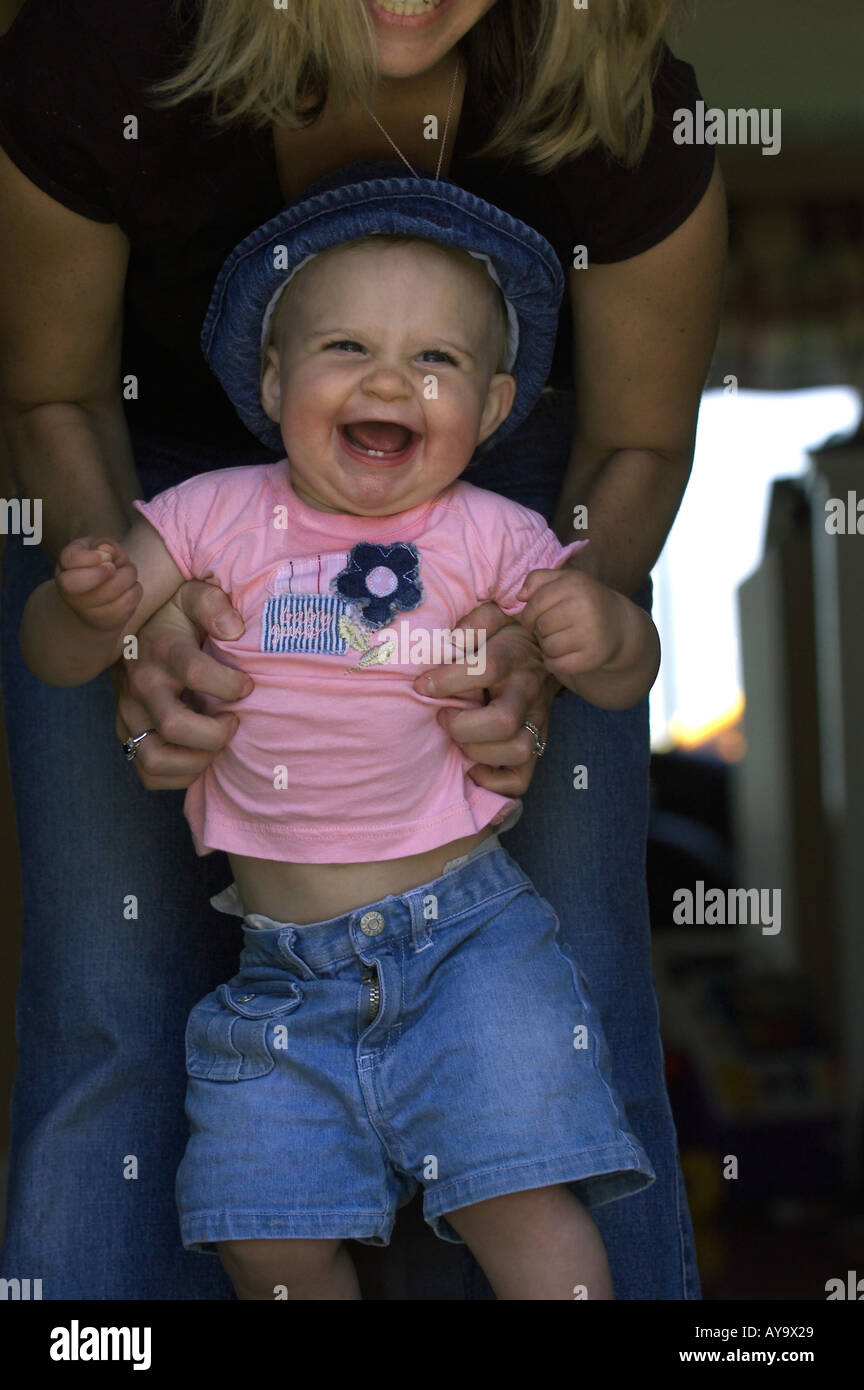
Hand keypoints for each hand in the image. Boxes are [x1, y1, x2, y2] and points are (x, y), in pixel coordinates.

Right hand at [54, 536, 141, 631]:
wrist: (94, 598)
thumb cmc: (96, 564)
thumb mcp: (96, 547)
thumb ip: (102, 544)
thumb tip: (108, 551)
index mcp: (65, 568)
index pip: (71, 561)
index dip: (92, 558)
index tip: (107, 557)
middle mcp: (70, 593)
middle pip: (89, 585)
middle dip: (110, 573)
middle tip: (116, 566)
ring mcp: (86, 612)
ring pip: (113, 595)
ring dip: (129, 577)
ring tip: (128, 571)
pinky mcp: (105, 622)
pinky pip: (127, 605)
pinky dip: (135, 591)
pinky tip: (130, 587)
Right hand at [112, 580, 253, 789]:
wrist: (130, 631)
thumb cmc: (173, 617)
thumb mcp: (191, 596)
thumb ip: (213, 605)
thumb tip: (234, 629)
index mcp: (161, 650)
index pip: (195, 672)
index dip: (230, 684)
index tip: (248, 686)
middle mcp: (140, 686)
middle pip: (174, 725)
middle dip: (216, 732)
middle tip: (235, 722)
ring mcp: (130, 714)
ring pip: (155, 759)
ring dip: (196, 760)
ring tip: (217, 744)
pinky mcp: (127, 735)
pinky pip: (149, 774)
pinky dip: (180, 775)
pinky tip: (201, 755)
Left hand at [412, 600, 559, 797]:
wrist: (548, 655)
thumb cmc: (507, 638)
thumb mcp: (494, 617)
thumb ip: (474, 622)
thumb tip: (452, 638)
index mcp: (513, 657)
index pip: (485, 668)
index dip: (448, 680)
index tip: (422, 685)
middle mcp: (527, 692)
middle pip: (503, 721)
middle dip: (462, 725)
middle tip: (442, 716)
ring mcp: (535, 722)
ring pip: (517, 750)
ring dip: (478, 751)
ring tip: (458, 739)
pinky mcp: (536, 745)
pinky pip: (521, 778)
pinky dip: (493, 781)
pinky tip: (473, 765)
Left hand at [514, 567, 629, 687]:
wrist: (619, 624)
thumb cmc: (583, 600)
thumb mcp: (564, 581)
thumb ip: (538, 579)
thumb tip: (520, 596)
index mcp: (575, 584)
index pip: (535, 603)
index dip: (528, 614)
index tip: (532, 619)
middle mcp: (585, 606)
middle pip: (541, 626)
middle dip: (541, 630)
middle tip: (553, 629)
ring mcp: (591, 633)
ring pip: (548, 647)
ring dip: (548, 647)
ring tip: (560, 640)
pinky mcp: (593, 657)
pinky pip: (557, 665)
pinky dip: (554, 663)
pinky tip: (563, 654)